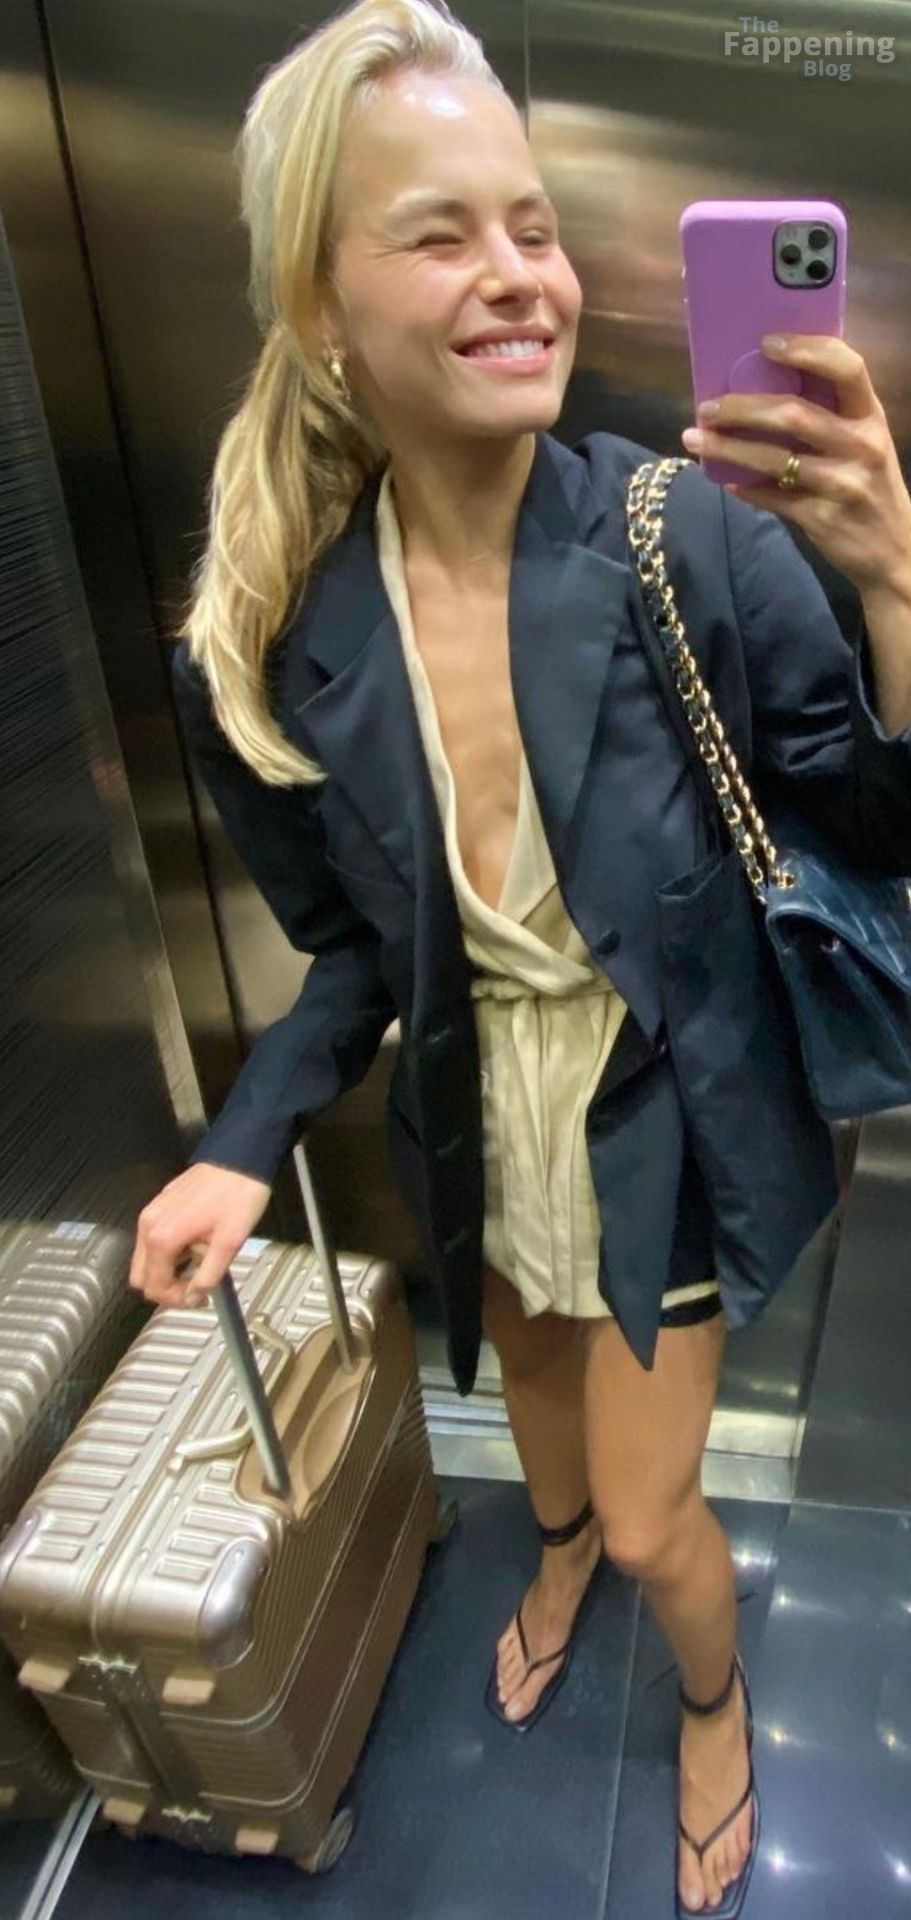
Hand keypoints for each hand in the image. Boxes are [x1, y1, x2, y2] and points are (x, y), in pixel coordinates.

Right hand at [129, 1162, 272, 1308]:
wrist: (239, 1159)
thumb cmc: (237, 1195)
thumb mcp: (228, 1244)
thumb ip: (208, 1276)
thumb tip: (195, 1295)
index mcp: (162, 1237)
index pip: (154, 1286)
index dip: (176, 1300)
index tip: (199, 1298)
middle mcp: (149, 1225)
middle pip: (141, 1276)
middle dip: (166, 1288)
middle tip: (195, 1288)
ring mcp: (151, 1212)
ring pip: (145, 1258)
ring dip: (166, 1270)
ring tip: (198, 1265)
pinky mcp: (159, 1205)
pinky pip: (151, 1239)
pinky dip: (166, 1253)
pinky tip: (193, 1247)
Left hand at [681, 334, 910, 597]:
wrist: (895, 550)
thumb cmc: (871, 485)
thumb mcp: (864, 443)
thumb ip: (831, 417)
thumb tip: (765, 390)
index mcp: (871, 417)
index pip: (847, 368)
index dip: (807, 350)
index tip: (767, 343)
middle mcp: (860, 445)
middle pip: (794, 414)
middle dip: (743, 408)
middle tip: (707, 406)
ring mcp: (841, 483)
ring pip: (774, 459)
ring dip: (728, 448)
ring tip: (695, 439)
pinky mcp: (822, 517)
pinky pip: (772, 497)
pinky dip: (745, 487)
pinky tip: (724, 479)